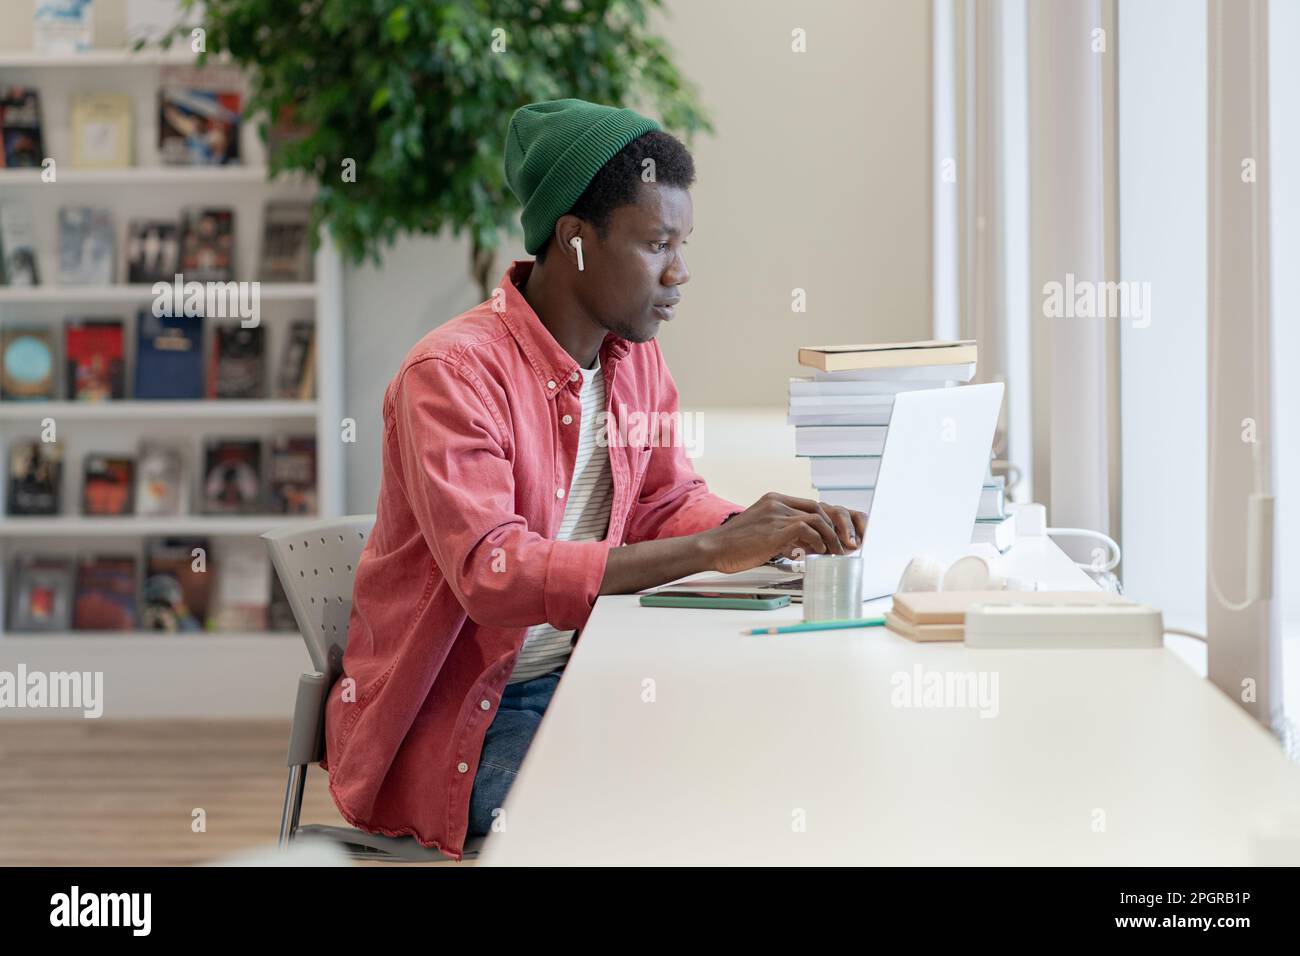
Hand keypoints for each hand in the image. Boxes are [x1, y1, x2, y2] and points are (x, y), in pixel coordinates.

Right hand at [699, 492, 865, 574]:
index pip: (812, 506)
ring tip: (839, 553)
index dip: (831, 521)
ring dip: (833, 537)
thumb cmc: (736, 547)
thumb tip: (813, 546)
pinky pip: (808, 529)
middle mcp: (778, 503)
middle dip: (839, 527)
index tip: (842, 537)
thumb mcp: (765, 536)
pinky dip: (819, 542)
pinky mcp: (775, 527)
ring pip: (818, 518)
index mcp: (775, 501)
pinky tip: (821, 554)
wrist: (713, 549)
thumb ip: (787, 536)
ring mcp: (776, 513)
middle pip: (821, 508)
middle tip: (849, 545)